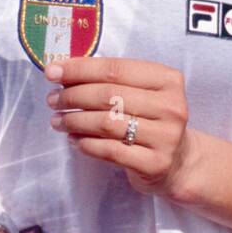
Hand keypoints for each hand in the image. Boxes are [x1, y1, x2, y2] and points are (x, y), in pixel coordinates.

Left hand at [44, 55, 195, 198]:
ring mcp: (166, 136)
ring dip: (75, 120)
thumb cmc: (150, 119)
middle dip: (73, 96)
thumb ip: (110, 80)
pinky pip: (110, 151)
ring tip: (57, 121)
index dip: (80, 69)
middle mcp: (171, 106)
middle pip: (109, 95)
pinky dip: (86, 144)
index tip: (52, 72)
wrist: (178, 161)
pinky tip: (73, 140)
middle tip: (52, 99)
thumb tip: (61, 72)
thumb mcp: (140, 93)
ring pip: (107, 123)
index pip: (115, 69)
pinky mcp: (156, 163)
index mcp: (168, 79)